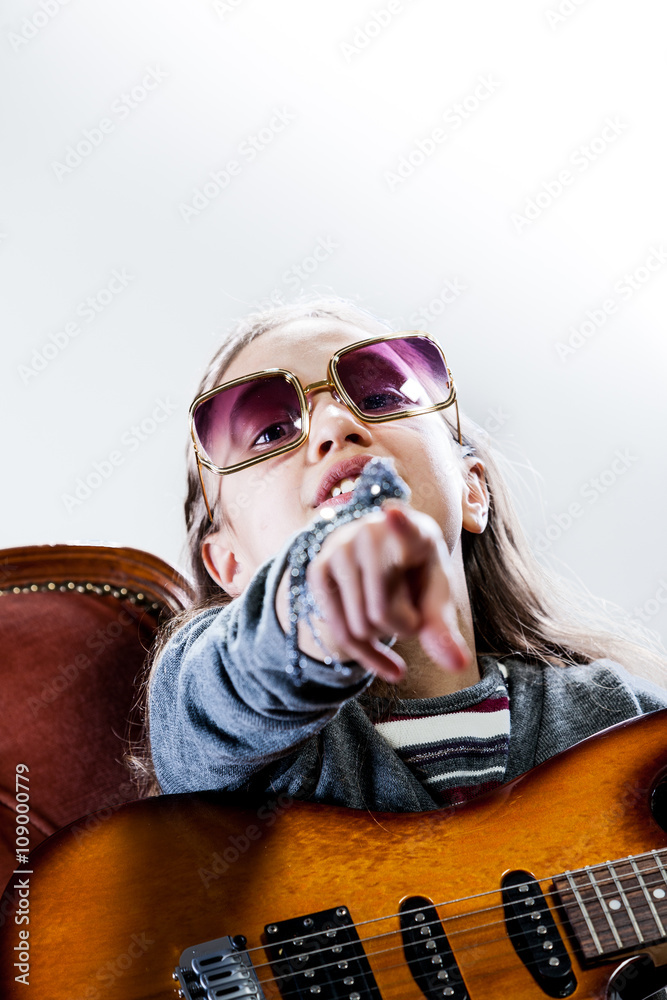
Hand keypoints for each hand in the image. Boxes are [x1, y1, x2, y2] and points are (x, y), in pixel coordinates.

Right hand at [304, 502, 472, 682]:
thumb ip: (444, 629)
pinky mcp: (317, 570)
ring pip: (359, 627)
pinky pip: (339, 631)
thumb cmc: (418, 576)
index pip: (406, 527)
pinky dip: (365, 656)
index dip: (400, 523)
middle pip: (381, 612)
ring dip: (383, 638)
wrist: (381, 557)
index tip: (393, 512)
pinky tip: (385, 661)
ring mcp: (339, 549)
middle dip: (402, 628)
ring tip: (393, 615)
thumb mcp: (437, 596)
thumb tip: (458, 666)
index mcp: (413, 531)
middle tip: (411, 612)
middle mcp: (370, 533)